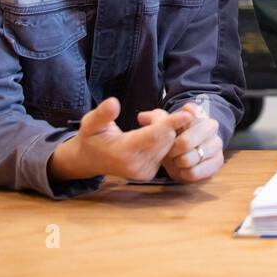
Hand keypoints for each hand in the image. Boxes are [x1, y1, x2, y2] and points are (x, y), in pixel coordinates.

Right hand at [49, 97, 192, 182]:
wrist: (90, 160)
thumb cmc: (92, 137)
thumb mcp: (90, 123)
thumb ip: (102, 114)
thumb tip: (113, 103)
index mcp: (122, 153)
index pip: (152, 137)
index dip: (170, 124)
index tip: (186, 115)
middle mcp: (136, 166)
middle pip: (165, 138)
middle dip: (164, 122)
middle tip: (146, 116)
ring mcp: (145, 172)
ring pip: (169, 144)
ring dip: (165, 131)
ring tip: (146, 125)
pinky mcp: (151, 173)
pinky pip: (167, 152)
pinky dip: (164, 140)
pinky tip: (151, 136)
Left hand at [140, 102, 223, 182]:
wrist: (187, 153)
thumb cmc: (175, 137)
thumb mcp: (165, 125)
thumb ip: (155, 119)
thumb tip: (142, 117)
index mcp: (200, 114)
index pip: (188, 116)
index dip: (176, 127)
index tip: (172, 132)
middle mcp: (211, 127)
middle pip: (186, 142)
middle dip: (173, 150)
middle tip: (170, 152)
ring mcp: (217, 145)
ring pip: (190, 159)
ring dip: (178, 162)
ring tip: (177, 160)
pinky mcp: (217, 163)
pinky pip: (194, 172)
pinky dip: (184, 173)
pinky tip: (183, 169)